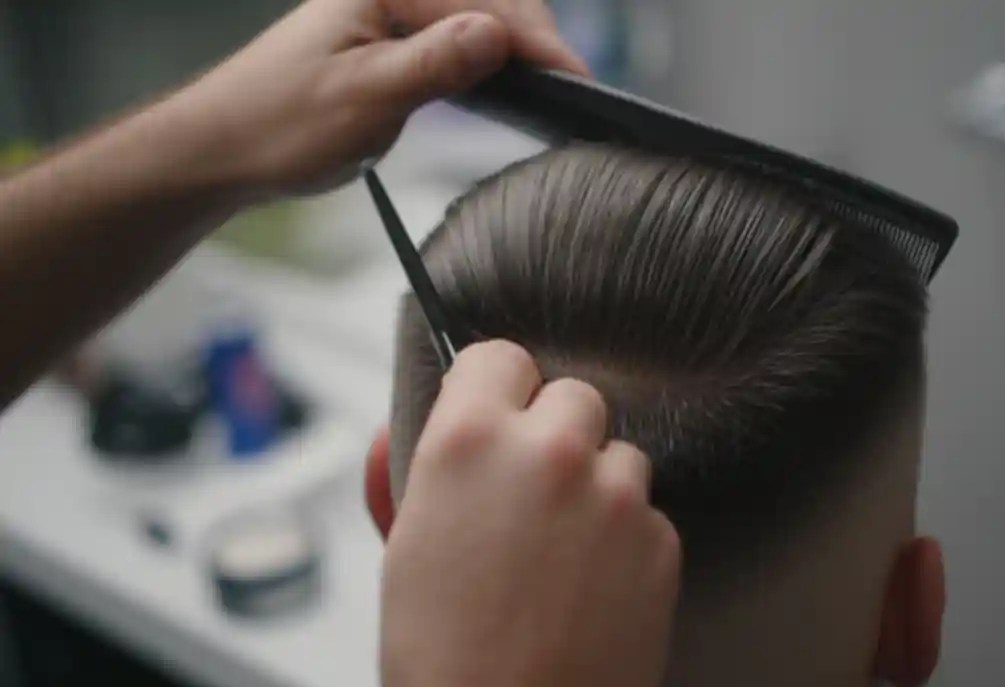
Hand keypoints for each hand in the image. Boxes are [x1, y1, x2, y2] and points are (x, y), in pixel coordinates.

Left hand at [176, 0, 587, 196]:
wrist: (223, 150)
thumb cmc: (280, 124)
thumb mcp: (365, 97)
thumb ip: (435, 62)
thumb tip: (498, 33)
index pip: (481, 1)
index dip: (534, 39)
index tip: (576, 80)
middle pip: (486, 0)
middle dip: (534, 36)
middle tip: (577, 89)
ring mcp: (389, 15)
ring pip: (475, 20)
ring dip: (515, 49)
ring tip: (555, 87)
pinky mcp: (388, 43)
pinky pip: (455, 40)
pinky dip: (489, 61)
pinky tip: (510, 84)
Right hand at [376, 341, 681, 686]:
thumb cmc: (444, 660)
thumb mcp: (401, 555)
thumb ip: (398, 477)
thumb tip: (389, 434)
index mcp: (470, 441)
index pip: (500, 356)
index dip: (496, 388)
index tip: (498, 411)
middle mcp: (550, 451)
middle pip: (574, 396)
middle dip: (555, 433)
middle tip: (532, 491)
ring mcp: (614, 495)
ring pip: (620, 454)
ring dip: (598, 486)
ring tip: (561, 552)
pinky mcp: (659, 540)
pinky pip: (648, 513)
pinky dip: (627, 539)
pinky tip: (592, 585)